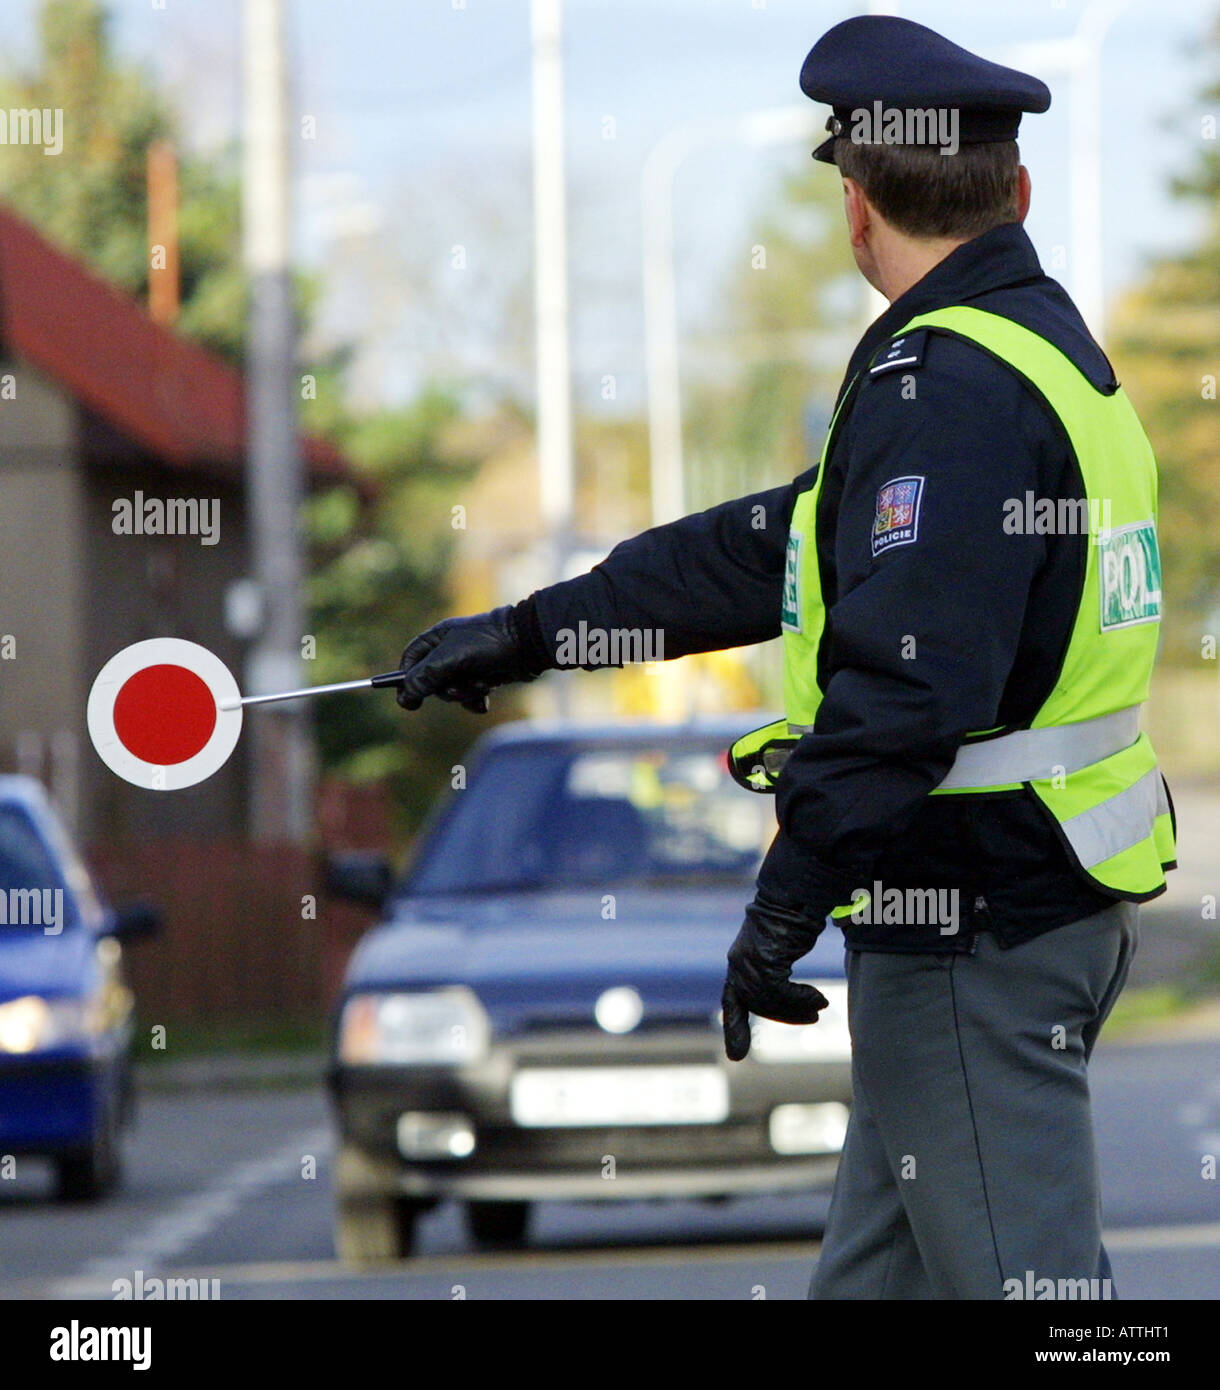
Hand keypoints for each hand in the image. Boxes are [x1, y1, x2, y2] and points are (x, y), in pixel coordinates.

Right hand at [395, 606, 538, 712]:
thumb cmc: (487, 643)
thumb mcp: (450, 658)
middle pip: (431, 680)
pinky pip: (470, 696)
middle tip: (455, 686)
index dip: (406, 678)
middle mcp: (450, 649)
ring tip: (481, 683)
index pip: (411, 658)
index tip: (406, 698)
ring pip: (452, 691)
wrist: (529, 644)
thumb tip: (405, 697)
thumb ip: (425, 676)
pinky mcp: (484, 675)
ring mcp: (468, 664)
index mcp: (438, 637)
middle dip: (444, 689)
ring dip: (465, 693)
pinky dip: (476, 698)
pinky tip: (486, 696)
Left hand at [721, 892, 828, 1061]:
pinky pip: (779, 992)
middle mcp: (739, 961)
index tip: (736, 1055)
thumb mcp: (780, 945)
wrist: (795, 890)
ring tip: (819, 1008)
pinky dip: (801, 1000)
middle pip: (757, 1004)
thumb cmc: (794, 914)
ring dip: (797, 1009)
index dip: (734, 1025)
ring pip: (769, 1001)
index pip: (732, 998)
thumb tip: (783, 986)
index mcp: (741, 958)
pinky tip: (819, 999)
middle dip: (784, 1015)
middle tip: (813, 1017)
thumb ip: (774, 965)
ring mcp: (749, 960)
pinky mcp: (763, 958)